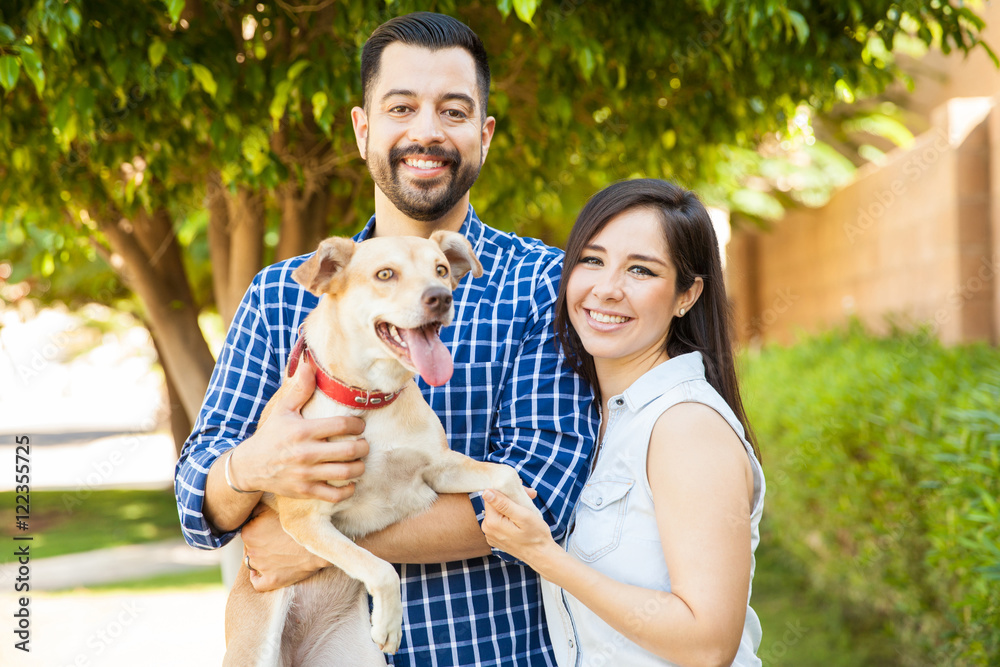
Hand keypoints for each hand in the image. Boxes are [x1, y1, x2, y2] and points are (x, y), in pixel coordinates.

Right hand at [230, 360, 369, 503]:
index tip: (360, 425)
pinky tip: (350, 482)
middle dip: (364, 447)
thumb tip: (310, 364)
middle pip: (349, 450)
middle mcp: (306, 453)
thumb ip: (300, 389)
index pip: (342, 425)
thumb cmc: (271, 435)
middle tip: (364, 444)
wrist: (250, 467)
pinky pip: (334, 495)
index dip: (358, 424)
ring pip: (345, 473)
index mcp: (303, 431)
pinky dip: (348, 490)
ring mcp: (306, 474)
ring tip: (359, 461)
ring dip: (359, 467)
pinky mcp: (305, 491)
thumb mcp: (283, 410)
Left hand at [242, 505, 327, 590]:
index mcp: (249, 532)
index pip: (249, 530)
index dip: (260, 528)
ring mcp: (261, 567)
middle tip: (276, 539)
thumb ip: (260, 507)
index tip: (271, 527)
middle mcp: (251, 551)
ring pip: (253, 563)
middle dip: (261, 543)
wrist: (319, 540)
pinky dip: (258, 578)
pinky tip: (264, 572)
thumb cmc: (299, 521)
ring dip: (262, 558)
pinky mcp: (272, 580)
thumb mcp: (278, 506)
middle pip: (251, 546)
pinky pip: (257, 583)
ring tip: (276, 552)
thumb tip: (253, 509)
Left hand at [481, 488, 560, 573]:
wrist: (541, 555)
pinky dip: (510, 515)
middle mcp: (487, 529)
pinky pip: (500, 520)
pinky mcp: (496, 537)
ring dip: (512, 505)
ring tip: (528, 504)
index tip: (522, 488)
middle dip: (511, 497)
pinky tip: (522, 515)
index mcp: (492, 522)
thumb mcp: (523, 516)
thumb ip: (503, 504)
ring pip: (498, 511)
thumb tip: (485, 492)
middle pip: (495, 503)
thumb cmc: (536, 535)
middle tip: (530, 494)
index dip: (507, 490)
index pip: (492, 496)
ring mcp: (491, 534)